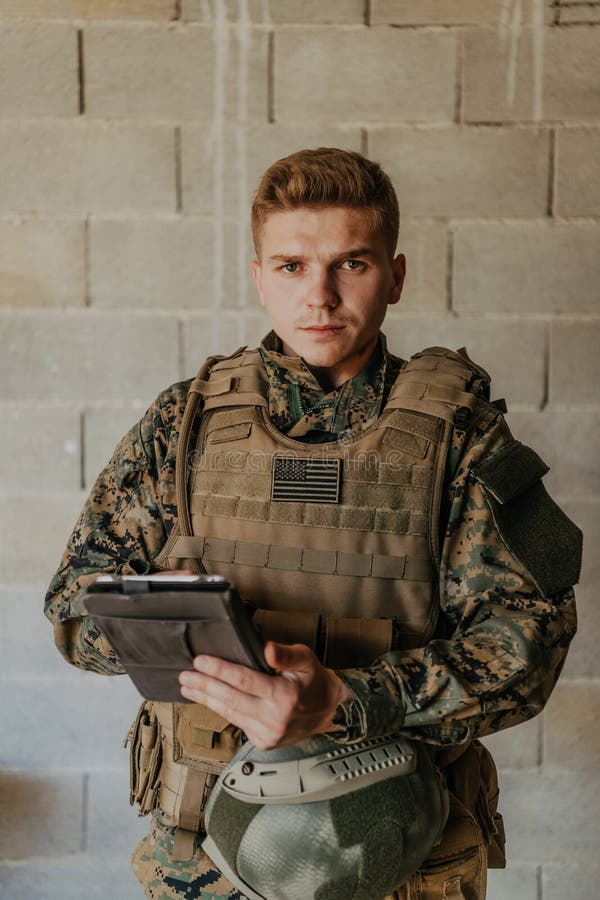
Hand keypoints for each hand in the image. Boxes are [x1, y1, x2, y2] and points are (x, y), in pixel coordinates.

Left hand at [178, 641, 353, 749]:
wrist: (329, 712)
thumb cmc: (314, 682)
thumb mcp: (307, 660)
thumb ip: (286, 654)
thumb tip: (266, 648)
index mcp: (285, 696)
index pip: (244, 681)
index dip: (220, 670)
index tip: (200, 661)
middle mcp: (275, 719)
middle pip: (231, 699)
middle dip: (205, 686)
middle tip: (185, 676)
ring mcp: (268, 734)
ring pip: (230, 713)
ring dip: (206, 699)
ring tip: (188, 687)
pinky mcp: (263, 742)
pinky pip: (237, 722)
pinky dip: (221, 710)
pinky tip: (209, 700)